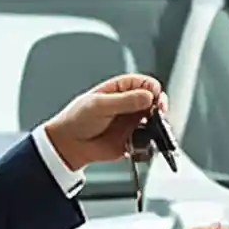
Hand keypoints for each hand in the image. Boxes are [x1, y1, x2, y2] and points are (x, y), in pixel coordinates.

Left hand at [43, 74, 167, 170]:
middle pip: (155, 102)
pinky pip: (149, 141)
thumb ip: (125, 101)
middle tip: (157, 114)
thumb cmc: (77, 119)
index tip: (154, 99)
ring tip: (150, 129)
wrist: (69, 145)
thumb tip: (148, 96)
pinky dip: (151, 143)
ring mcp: (133, 123)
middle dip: (159, 108)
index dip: (153, 90)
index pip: (146, 84)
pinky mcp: (134, 140)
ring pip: (156, 122)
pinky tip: (144, 142)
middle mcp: (130, 105)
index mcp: (121, 89)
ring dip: (157, 126)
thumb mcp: (100, 105)